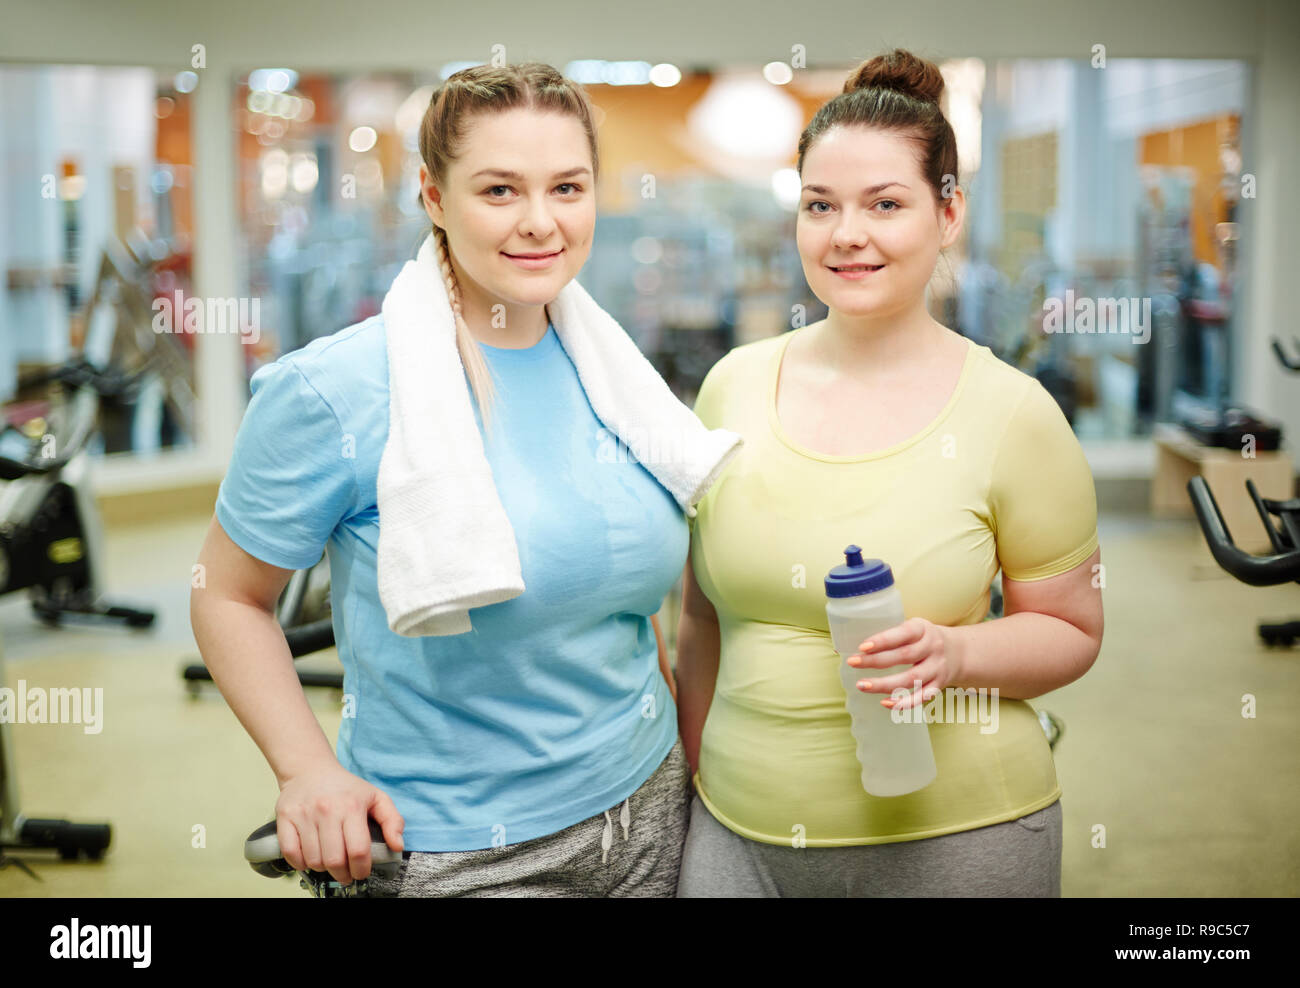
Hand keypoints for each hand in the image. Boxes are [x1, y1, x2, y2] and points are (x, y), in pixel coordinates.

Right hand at [275, 760, 404, 885]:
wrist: (310, 769)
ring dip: (323, 869)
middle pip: (334, 860)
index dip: (361, 869)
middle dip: (343, 875)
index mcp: (352, 807)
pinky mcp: (285, 818)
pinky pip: (291, 853)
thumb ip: (392, 821)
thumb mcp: (376, 797)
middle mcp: (327, 811)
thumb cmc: (346, 787)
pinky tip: (310, 859)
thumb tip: (397, 846)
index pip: (358, 850)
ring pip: (313, 860)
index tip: (361, 873)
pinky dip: (301, 864)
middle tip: (346, 874)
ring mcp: (304, 815)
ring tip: (329, 863)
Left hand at [845, 617, 964, 711]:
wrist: (958, 651)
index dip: (883, 640)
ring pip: (911, 679)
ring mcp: (937, 668)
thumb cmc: (923, 638)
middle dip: (876, 662)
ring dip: (885, 684)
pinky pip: (922, 696)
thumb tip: (851, 647)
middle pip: (904, 656)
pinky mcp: (939, 685)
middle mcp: (932, 647)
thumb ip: (890, 635)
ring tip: (862, 685)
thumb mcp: (913, 628)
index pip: (903, 634)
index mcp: (923, 629)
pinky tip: (885, 703)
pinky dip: (904, 702)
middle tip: (853, 663)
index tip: (862, 647)